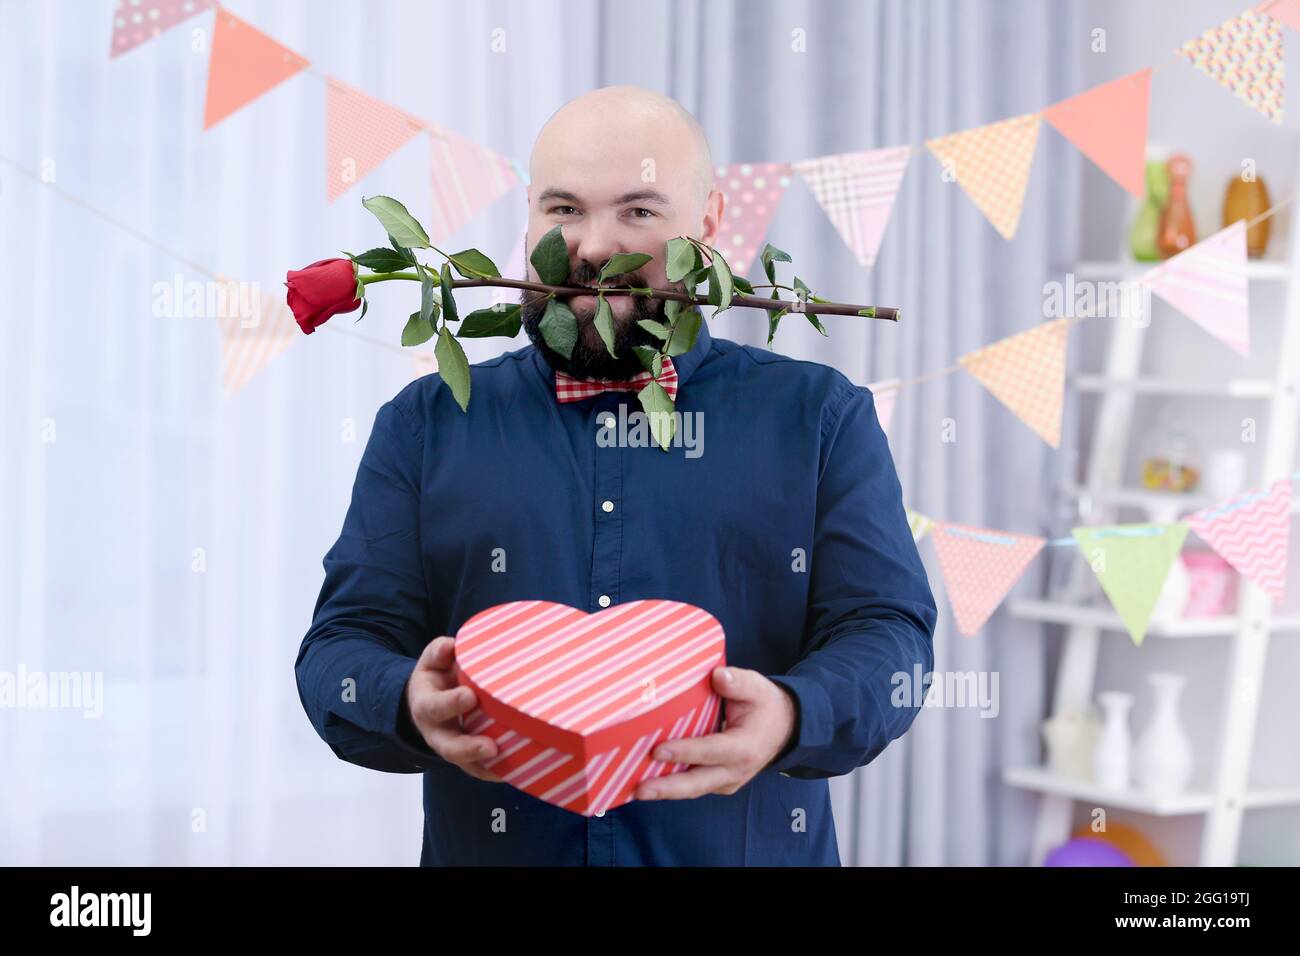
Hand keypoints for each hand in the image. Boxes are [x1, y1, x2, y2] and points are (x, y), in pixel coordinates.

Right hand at [404, 636, 502, 782]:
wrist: (430, 698)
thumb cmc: (438, 675)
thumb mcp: (432, 661)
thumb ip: (439, 653)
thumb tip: (449, 647)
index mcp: (426, 705)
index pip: (435, 707)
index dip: (451, 704)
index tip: (470, 696)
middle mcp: (437, 732)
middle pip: (448, 747)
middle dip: (468, 748)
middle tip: (491, 747)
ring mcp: (452, 748)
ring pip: (465, 764)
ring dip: (485, 766)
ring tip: (506, 763)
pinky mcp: (467, 758)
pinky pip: (480, 770)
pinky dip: (496, 773)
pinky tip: (517, 771)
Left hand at [633, 666, 795, 801]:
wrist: (785, 728)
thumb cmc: (765, 704)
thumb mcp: (757, 687)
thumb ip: (738, 682)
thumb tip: (718, 676)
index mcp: (745, 747)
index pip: (711, 751)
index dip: (685, 751)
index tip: (658, 750)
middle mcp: (736, 770)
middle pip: (698, 783)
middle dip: (667, 787)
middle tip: (640, 789)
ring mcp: (727, 780)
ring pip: (693, 788)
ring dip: (665, 790)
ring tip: (635, 790)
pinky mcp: (718, 782)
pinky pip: (694, 785)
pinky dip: (672, 785)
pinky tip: (648, 781)